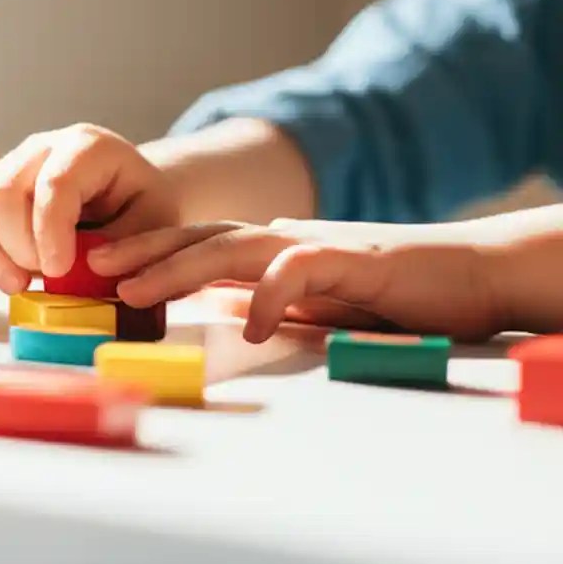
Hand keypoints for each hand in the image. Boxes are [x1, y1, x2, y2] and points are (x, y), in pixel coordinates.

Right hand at [0, 123, 178, 292]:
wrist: (125, 196)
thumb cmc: (141, 210)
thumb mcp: (155, 226)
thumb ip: (126, 247)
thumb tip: (83, 267)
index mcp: (88, 147)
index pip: (56, 184)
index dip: (51, 233)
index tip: (59, 272)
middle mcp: (40, 148)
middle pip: (3, 192)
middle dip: (17, 247)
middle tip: (44, 279)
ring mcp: (7, 166)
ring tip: (19, 284)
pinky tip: (4, 277)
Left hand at [88, 218, 505, 342]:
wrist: (469, 272)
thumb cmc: (389, 290)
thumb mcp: (313, 298)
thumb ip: (268, 296)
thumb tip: (221, 305)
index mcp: (272, 248)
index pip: (198, 244)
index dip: (148, 252)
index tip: (100, 268)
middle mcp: (286, 239)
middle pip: (203, 239)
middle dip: (145, 252)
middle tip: (94, 268)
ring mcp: (319, 246)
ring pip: (237, 248)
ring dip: (182, 268)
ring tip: (137, 292)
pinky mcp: (358, 262)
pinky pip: (305, 272)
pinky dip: (274, 295)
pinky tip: (251, 324)